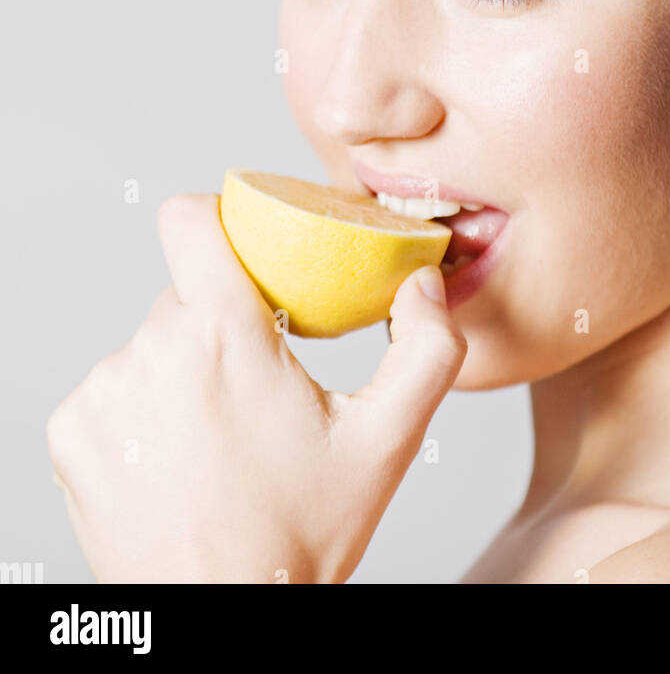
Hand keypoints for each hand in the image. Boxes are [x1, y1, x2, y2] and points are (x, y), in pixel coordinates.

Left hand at [46, 194, 466, 582]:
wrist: (220, 620)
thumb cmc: (297, 537)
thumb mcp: (385, 444)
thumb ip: (426, 351)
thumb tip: (425, 284)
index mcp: (222, 335)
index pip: (190, 218)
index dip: (217, 218)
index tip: (244, 247)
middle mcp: (151, 351)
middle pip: (186, 295)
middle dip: (222, 323)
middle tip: (258, 383)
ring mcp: (105, 393)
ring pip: (151, 344)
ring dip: (182, 371)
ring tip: (219, 437)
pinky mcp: (74, 433)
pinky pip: (114, 390)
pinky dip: (144, 411)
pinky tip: (178, 460)